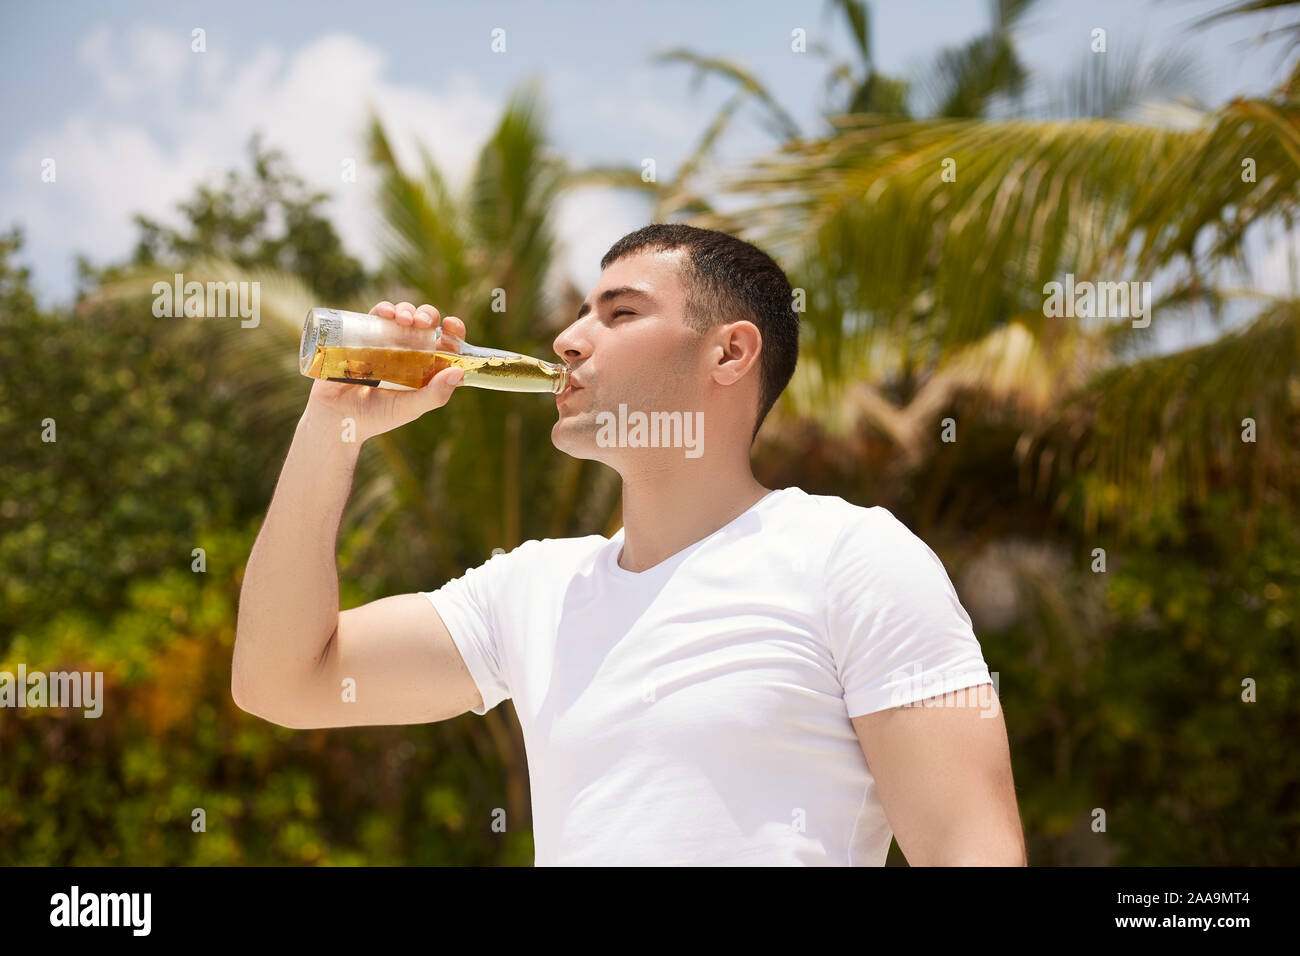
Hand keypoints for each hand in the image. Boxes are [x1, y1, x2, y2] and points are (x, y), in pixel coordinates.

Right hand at [305, 301, 466, 442]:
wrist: (335, 419)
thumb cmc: (375, 418)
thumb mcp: (409, 408)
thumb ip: (435, 395)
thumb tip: (457, 372)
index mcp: (423, 368)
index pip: (444, 344)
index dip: (452, 331)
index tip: (452, 324)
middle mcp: (406, 352)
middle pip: (423, 324)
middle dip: (427, 315)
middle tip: (423, 323)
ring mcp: (383, 343)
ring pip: (401, 315)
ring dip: (407, 309)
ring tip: (405, 319)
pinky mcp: (361, 337)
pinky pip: (376, 316)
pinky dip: (384, 309)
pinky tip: (388, 313)